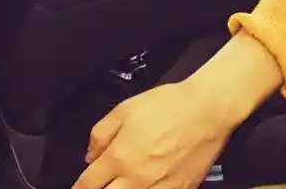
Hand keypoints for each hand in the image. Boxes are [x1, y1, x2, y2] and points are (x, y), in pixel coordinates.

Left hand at [72, 33, 282, 188]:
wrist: (207, 110)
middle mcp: (138, 178)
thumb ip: (101, 134)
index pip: (89, 183)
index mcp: (120, 157)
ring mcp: (160, 188)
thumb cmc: (169, 106)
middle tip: (100, 184)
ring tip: (125, 183)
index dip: (80, 186)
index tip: (79, 187)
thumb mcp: (124, 109)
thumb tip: (90, 154)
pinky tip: (145, 185)